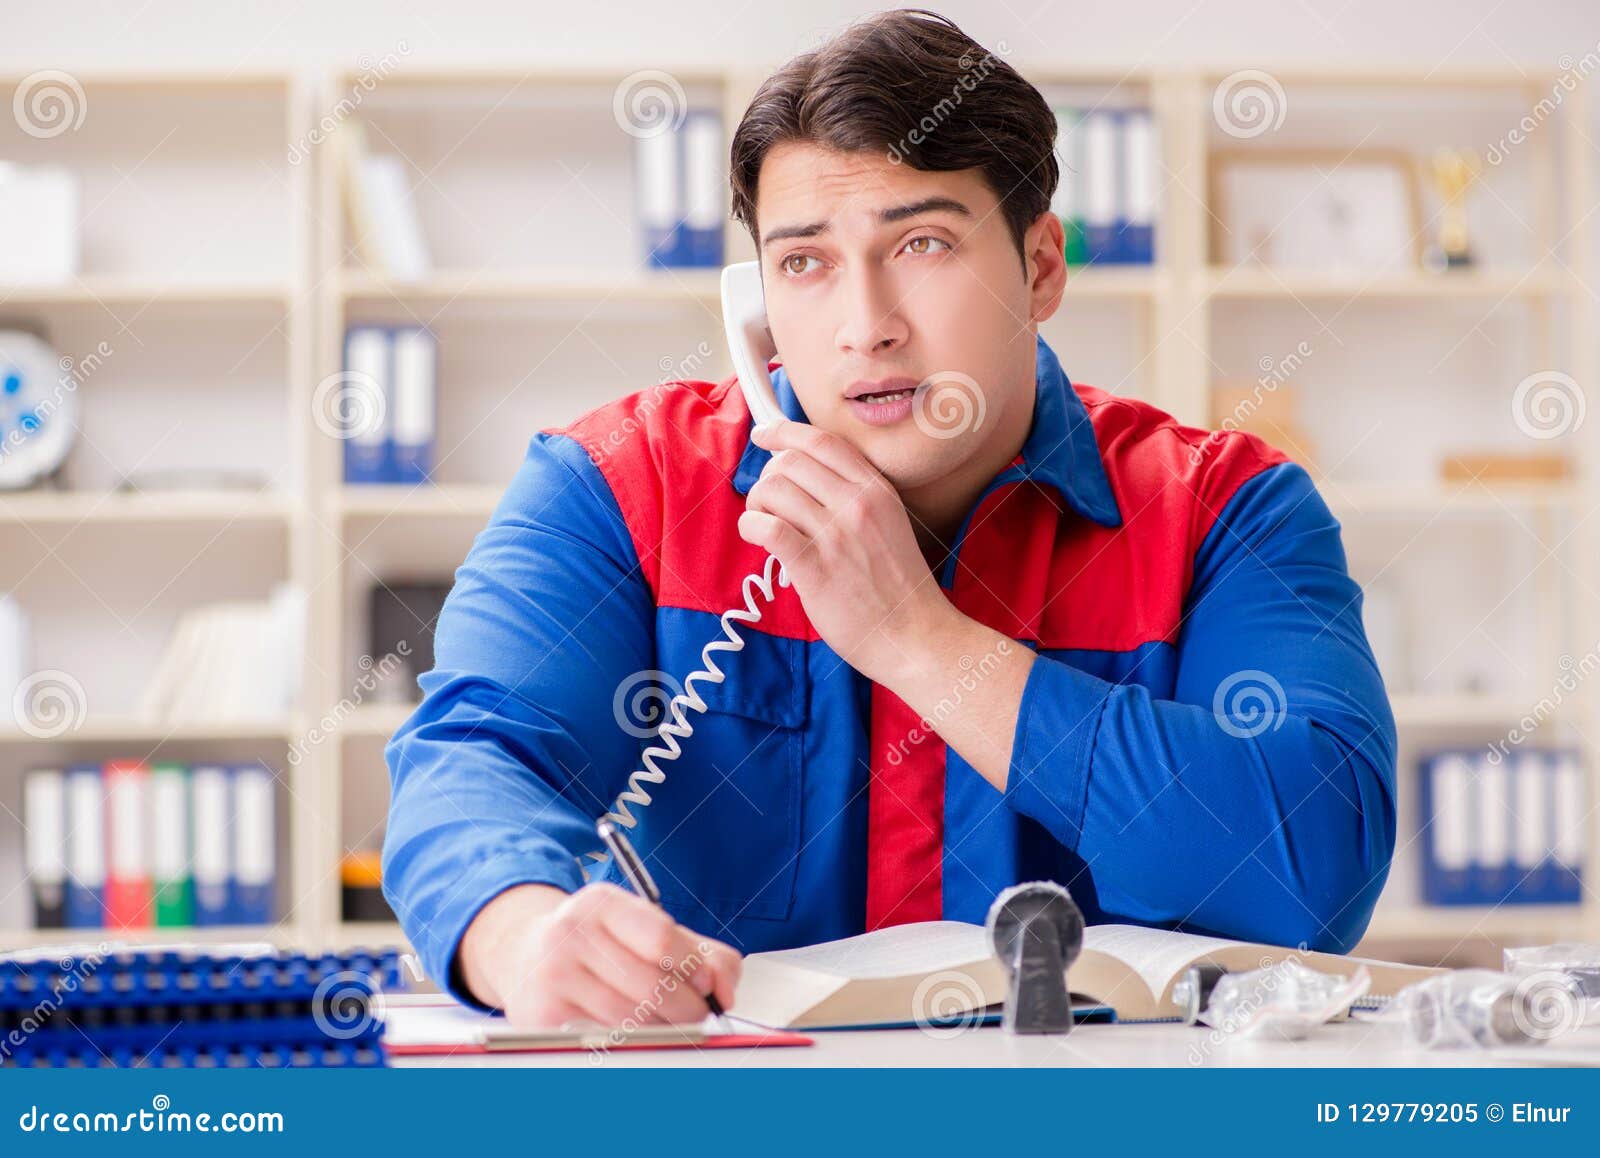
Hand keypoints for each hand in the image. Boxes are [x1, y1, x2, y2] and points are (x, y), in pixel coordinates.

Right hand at [460, 882, 741, 1028]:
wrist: (526, 955)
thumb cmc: (599, 943)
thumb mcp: (646, 929)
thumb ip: (701, 952)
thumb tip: (725, 990)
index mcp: (601, 903)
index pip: (661, 938)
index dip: (694, 968)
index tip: (706, 986)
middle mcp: (571, 933)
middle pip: (650, 986)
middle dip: (687, 1009)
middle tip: (697, 1016)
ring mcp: (553, 974)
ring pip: (631, 1019)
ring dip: (662, 1030)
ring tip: (668, 1025)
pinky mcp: (542, 1014)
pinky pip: (605, 1038)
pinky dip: (630, 1042)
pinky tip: (635, 1033)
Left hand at [738, 418, 955, 686]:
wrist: (914, 635)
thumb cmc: (898, 586)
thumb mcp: (889, 523)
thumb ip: (854, 497)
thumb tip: (804, 477)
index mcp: (876, 490)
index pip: (822, 441)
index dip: (785, 432)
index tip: (765, 434)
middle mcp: (857, 504)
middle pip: (790, 461)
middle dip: (767, 476)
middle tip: (767, 502)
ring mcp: (836, 535)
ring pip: (772, 490)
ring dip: (756, 504)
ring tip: (764, 524)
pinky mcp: (815, 567)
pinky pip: (766, 527)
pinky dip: (750, 527)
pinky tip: (757, 538)